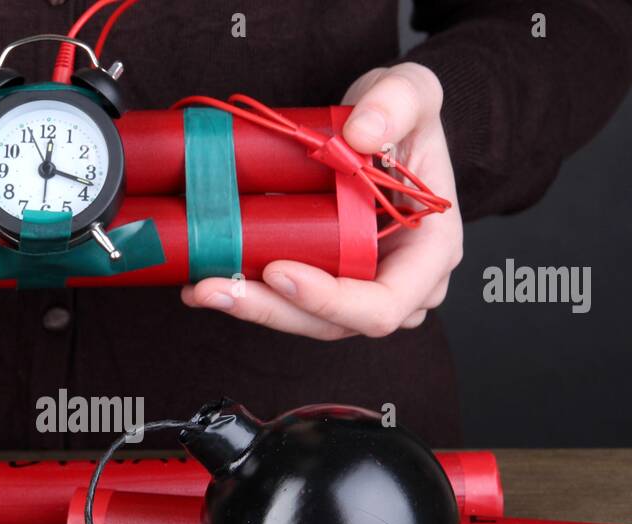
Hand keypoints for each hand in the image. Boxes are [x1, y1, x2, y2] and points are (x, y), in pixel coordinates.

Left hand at [181, 62, 462, 339]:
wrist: (379, 125)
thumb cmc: (404, 117)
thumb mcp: (412, 90)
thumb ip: (398, 101)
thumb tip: (363, 135)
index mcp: (431, 254)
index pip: (385, 303)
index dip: (332, 300)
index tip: (279, 271)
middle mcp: (400, 286)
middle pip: (335, 324)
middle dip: (273, 310)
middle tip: (216, 288)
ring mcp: (360, 291)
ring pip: (304, 320)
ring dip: (251, 307)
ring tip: (201, 288)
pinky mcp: (325, 284)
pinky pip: (288, 302)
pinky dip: (249, 293)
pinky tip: (206, 281)